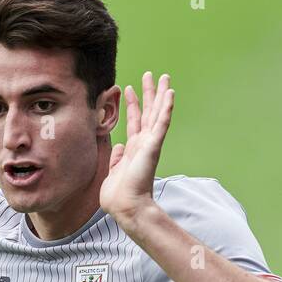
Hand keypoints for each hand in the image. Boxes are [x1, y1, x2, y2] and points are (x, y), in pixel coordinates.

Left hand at [99, 71, 173, 227]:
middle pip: (148, 112)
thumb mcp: (112, 173)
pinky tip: (170, 93)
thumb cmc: (119, 196)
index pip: (134, 122)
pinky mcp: (153, 146)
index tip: (129, 88)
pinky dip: (167, 108)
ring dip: (160, 95)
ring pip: (157, 113)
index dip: (133, 104)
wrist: (126, 207)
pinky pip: (162, 123)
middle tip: (151, 75)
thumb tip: (117, 146)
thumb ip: (115, 159)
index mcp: (133, 149)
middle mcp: (143, 144)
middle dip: (149, 93)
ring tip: (164, 77)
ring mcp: (150, 144)